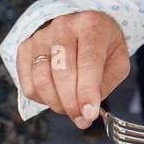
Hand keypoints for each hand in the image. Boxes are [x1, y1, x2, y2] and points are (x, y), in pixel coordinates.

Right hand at [16, 11, 129, 128]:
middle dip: (71, 103)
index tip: (89, 115)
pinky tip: (54, 96)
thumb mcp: (117, 60)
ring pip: (41, 80)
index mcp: (91, 25)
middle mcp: (62, 26)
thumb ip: (106, 84)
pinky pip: (28, 84)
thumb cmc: (101, 46)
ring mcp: (40, 37)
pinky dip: (41, 99)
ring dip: (55, 103)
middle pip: (62, 73)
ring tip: (68, 107)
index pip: (87, 62)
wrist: (79, 27)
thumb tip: (86, 112)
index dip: (87, 92)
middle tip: (80, 118)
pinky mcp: (25, 49)